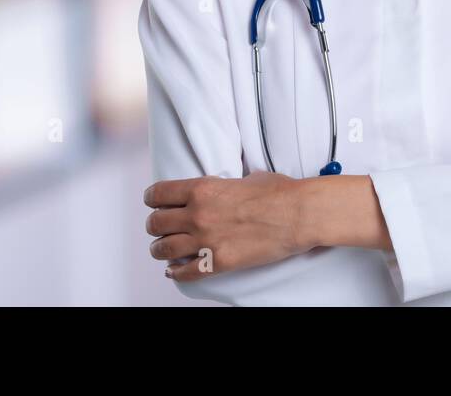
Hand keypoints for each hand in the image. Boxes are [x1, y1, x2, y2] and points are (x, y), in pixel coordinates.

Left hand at [144, 171, 308, 282]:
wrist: (297, 214)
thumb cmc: (278, 193)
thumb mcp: (243, 178)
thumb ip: (223, 186)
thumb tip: (222, 190)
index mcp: (202, 189)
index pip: (158, 194)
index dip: (152, 199)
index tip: (154, 202)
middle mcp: (197, 214)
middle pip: (156, 223)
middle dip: (155, 226)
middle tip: (160, 227)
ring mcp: (206, 240)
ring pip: (163, 249)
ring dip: (160, 250)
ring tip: (163, 250)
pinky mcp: (218, 262)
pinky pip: (185, 272)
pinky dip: (176, 273)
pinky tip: (174, 270)